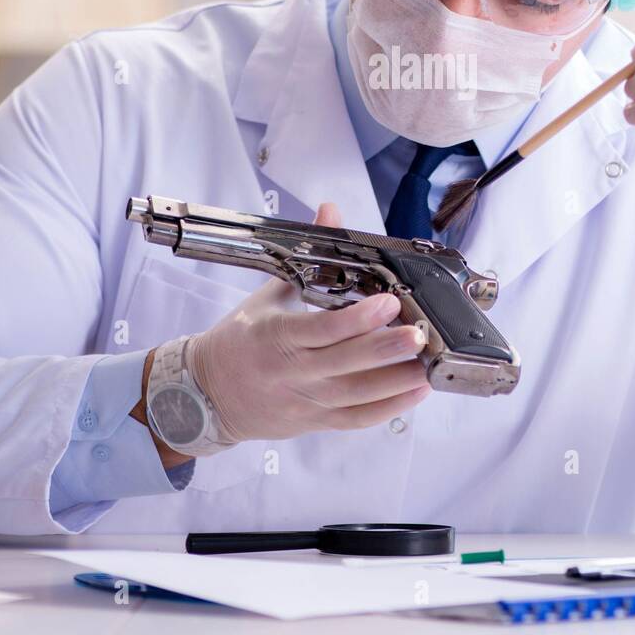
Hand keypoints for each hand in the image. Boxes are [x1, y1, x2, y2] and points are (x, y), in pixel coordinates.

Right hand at [185, 203, 431, 442]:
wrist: (207, 394)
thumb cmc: (240, 340)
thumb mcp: (268, 295)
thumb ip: (307, 256)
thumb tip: (330, 212)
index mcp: (277, 336)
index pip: (322, 329)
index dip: (358, 319)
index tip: (389, 302)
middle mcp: (292, 373)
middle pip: (345, 364)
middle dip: (386, 349)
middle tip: (420, 334)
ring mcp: (305, 402)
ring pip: (355, 396)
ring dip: (396, 382)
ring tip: (428, 364)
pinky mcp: (315, 422)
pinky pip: (355, 419)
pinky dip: (388, 408)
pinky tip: (415, 392)